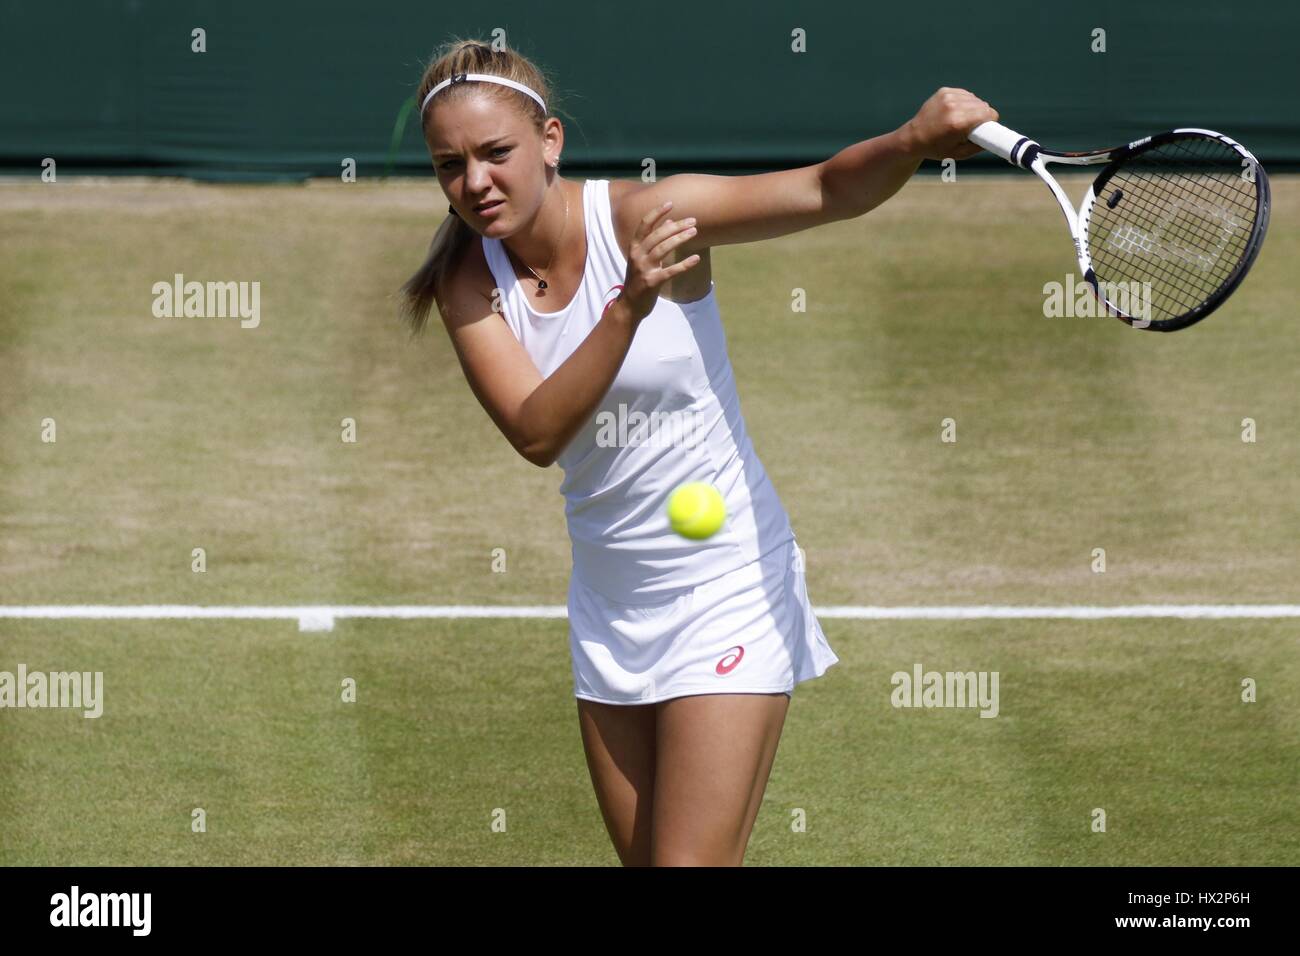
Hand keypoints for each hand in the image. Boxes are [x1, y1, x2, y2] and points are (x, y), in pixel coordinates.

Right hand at [618, 202, 699, 321]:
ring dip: (680, 238)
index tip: (670, 204)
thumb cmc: (638, 279)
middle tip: (693, 221)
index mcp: (634, 247)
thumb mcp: (642, 258)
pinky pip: (670, 271)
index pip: (644, 225)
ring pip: (663, 249)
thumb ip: (654, 240)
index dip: (656, 213)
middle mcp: (637, 255)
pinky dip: (684, 264)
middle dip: (676, 226)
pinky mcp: (652, 282)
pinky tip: (696, 258)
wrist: (629, 306)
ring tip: (694, 232)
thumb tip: (669, 221)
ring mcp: (644, 269)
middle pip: (658, 235)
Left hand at [899, 88, 999, 160]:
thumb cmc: (936, 149)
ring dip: (973, 108)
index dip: (991, 121)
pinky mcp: (944, 91)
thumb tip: (995, 136)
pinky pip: (965, 94)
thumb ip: (979, 145)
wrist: (913, 138)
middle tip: (973, 126)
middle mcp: (953, 107)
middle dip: (982, 115)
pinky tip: (956, 111)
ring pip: (975, 99)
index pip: (989, 114)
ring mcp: (948, 97)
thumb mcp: (959, 154)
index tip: (987, 127)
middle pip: (983, 105)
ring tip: (963, 119)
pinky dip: (964, 102)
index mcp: (958, 123)